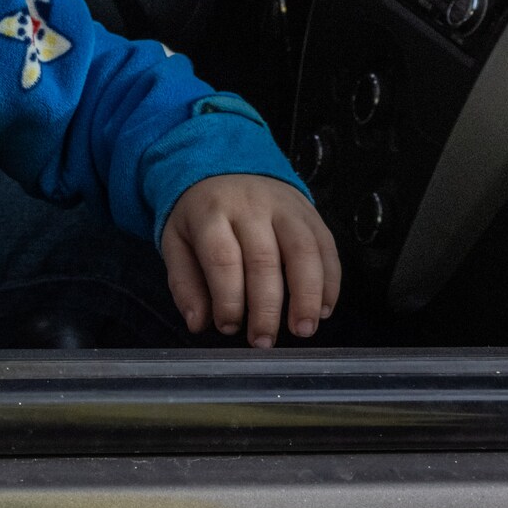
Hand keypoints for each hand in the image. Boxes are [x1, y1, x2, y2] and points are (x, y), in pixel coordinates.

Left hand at [160, 173, 339, 347]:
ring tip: (303, 330)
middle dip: (266, 307)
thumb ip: (185, 283)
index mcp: (211, 212)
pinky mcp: (311, 213)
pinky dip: (330, 282)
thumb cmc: (202, 215)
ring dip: (306, 295)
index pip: (223, 258)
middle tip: (263, 341)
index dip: (228, 299)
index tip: (229, 328)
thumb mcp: (177, 241)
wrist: (228, 166)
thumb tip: (199, 323)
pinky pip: (327, 247)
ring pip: (303, 251)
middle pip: (264, 259)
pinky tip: (323, 309)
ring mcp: (285, 207)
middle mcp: (251, 206)